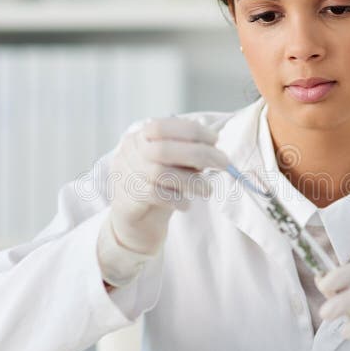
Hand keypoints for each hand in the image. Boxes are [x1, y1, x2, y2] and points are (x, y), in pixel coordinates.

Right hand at [97, 117, 228, 286]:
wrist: (135, 223)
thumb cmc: (160, 188)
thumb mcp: (174, 165)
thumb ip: (187, 155)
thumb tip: (213, 149)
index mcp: (140, 137)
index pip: (163, 126)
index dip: (192, 131)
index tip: (215, 139)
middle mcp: (129, 153)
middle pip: (164, 149)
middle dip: (199, 154)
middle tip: (223, 163)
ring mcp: (126, 176)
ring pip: (162, 173)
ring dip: (192, 181)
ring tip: (207, 190)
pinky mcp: (129, 199)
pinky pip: (157, 195)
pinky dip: (177, 199)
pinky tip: (186, 205)